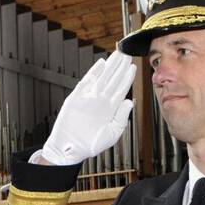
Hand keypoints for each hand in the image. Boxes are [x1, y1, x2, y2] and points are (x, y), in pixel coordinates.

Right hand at [39, 51, 134, 165]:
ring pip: (102, 77)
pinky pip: (86, 82)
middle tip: (128, 54)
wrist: (70, 150)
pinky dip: (93, 73)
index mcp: (110, 109)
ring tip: (118, 54)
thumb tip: (130, 102)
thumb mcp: (112, 134)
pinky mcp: (76, 97)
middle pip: (113, 79)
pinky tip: (101, 64)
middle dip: (120, 67)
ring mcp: (89, 98)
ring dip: (110, 66)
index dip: (127, 78)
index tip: (133, 67)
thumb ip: (121, 118)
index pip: (121, 89)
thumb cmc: (90, 145)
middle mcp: (101, 101)